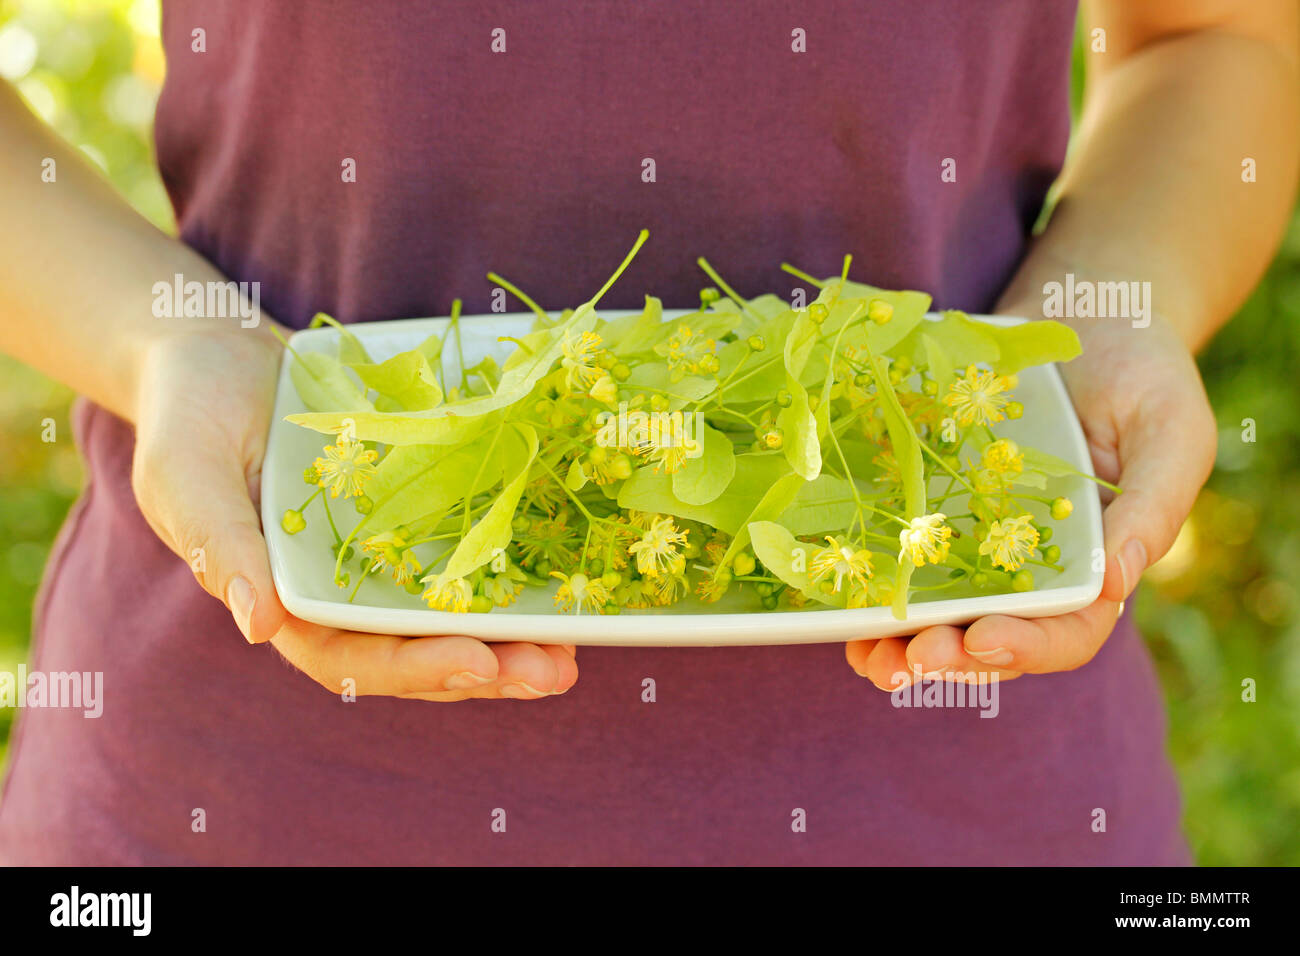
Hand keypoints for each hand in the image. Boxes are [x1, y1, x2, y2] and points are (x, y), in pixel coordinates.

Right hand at [129, 323, 577, 700]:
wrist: (220, 352)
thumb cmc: (188, 412)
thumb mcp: (184, 473)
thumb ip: (221, 546)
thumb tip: (260, 628)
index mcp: (281, 597)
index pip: (349, 658)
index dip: (413, 668)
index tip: (477, 665)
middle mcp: (337, 589)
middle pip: (414, 649)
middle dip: (485, 668)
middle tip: (554, 674)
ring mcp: (379, 555)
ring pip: (448, 614)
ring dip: (510, 640)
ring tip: (568, 655)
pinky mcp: (413, 511)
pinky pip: (463, 553)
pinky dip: (506, 576)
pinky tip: (557, 585)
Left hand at [846, 315, 1216, 687]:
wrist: (1083, 316)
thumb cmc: (1143, 373)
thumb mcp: (1170, 430)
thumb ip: (1153, 506)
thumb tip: (1116, 584)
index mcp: (1097, 564)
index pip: (1067, 630)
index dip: (1026, 645)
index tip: (982, 638)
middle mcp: (1031, 566)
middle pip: (990, 636)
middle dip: (947, 657)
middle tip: (903, 661)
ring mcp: (977, 540)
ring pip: (938, 613)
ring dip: (898, 644)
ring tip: (866, 657)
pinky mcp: (932, 505)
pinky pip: (900, 557)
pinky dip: (873, 587)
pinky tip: (841, 604)